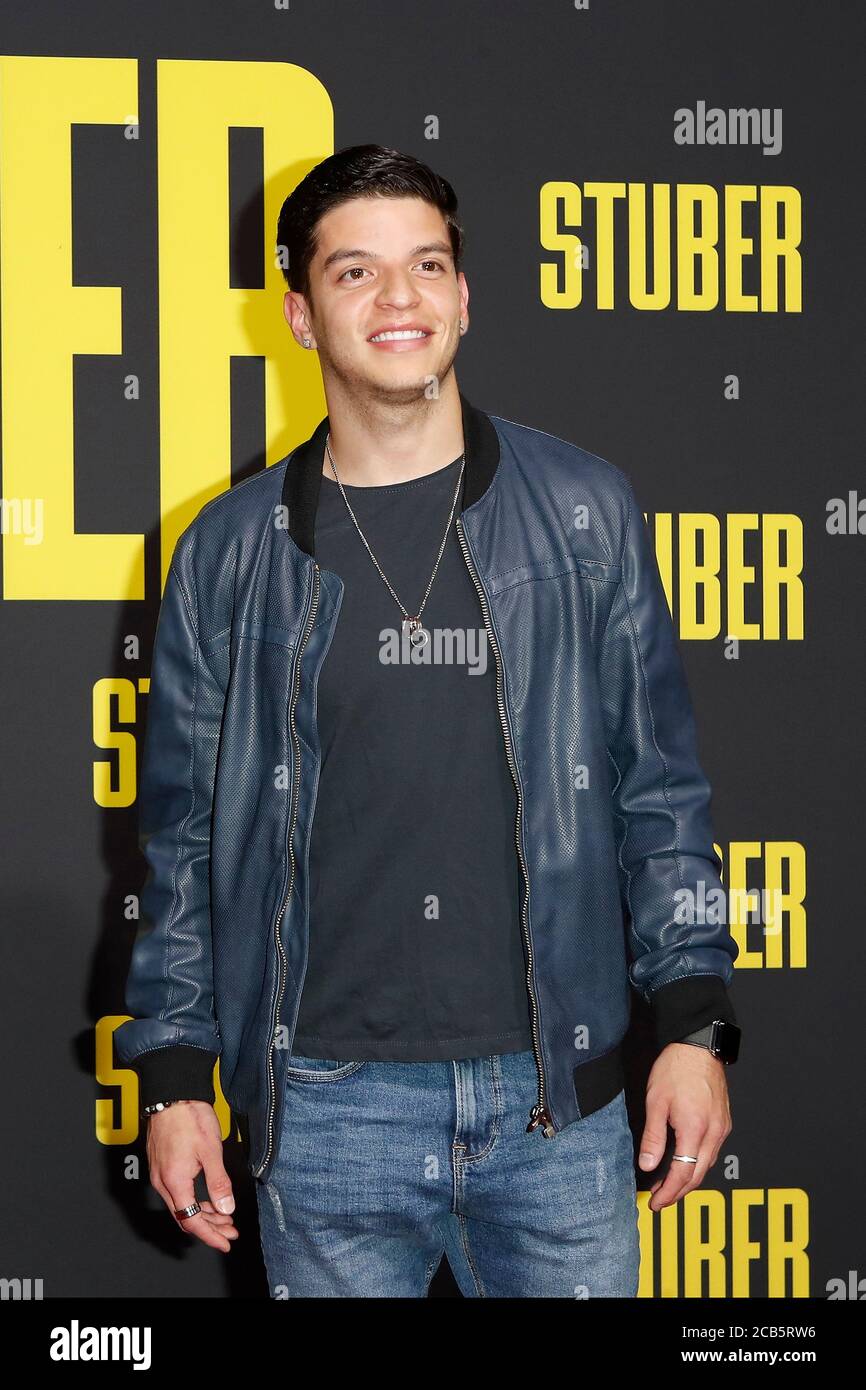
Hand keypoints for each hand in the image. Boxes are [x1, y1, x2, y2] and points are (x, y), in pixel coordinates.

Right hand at [146, 1101, 238, 1251]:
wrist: (172, 1093)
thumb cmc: (190, 1117)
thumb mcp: (211, 1151)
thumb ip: (218, 1183)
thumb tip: (226, 1209)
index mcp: (174, 1182)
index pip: (191, 1221)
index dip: (210, 1235)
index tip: (225, 1242)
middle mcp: (162, 1182)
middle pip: (184, 1217)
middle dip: (209, 1226)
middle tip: (230, 1230)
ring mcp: (159, 1173)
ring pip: (180, 1205)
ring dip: (202, 1213)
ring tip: (224, 1216)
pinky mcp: (161, 1164)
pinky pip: (176, 1193)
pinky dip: (193, 1200)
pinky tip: (207, 1198)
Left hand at [638, 1043, 731, 1211]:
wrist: (699, 1046)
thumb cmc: (676, 1068)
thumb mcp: (656, 1102)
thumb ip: (653, 1137)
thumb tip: (647, 1165)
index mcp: (694, 1129)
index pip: (682, 1173)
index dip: (668, 1192)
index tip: (656, 1202)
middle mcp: (713, 1133)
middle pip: (698, 1175)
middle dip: (678, 1192)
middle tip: (660, 1201)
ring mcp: (722, 1128)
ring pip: (707, 1166)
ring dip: (688, 1180)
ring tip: (668, 1186)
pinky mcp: (724, 1122)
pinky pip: (712, 1152)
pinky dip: (697, 1164)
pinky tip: (685, 1164)